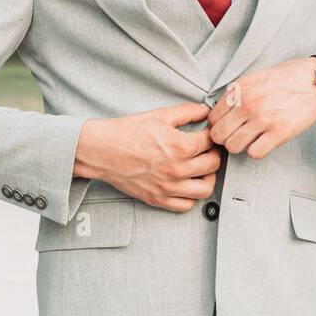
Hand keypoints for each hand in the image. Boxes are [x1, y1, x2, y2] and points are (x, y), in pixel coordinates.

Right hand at [73, 102, 221, 211]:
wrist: (101, 150)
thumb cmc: (127, 132)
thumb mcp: (159, 115)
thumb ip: (187, 112)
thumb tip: (205, 111)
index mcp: (180, 147)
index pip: (211, 141)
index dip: (212, 134)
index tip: (208, 133)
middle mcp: (178, 170)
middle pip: (213, 165)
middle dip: (214, 154)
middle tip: (208, 149)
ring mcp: (168, 187)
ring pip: (205, 189)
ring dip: (208, 177)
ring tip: (202, 168)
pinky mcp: (158, 199)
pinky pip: (186, 205)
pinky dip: (191, 196)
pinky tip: (187, 184)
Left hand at [207, 56, 315, 159]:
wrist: (314, 81)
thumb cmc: (283, 80)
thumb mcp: (253, 78)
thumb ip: (235, 94)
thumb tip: (217, 113)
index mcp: (239, 90)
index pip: (212, 118)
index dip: (218, 125)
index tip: (227, 126)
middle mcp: (247, 105)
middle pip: (218, 135)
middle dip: (225, 138)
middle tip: (236, 136)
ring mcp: (263, 119)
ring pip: (233, 147)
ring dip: (240, 146)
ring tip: (250, 139)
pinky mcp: (279, 132)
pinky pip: (255, 153)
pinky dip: (257, 151)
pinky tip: (263, 142)